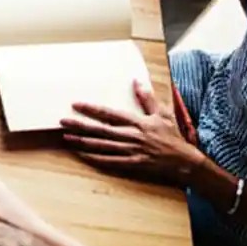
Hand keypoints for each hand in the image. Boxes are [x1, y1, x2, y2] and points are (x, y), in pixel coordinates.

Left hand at [61, 80, 205, 183]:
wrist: (184, 161)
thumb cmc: (172, 136)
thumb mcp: (162, 113)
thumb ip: (147, 98)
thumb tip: (137, 81)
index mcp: (137, 122)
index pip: (109, 113)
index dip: (92, 109)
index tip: (76, 104)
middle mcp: (131, 136)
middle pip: (101, 130)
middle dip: (80, 125)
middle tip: (62, 121)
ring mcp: (131, 151)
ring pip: (102, 145)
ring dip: (83, 141)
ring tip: (66, 137)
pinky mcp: (132, 164)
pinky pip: (110, 162)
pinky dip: (95, 159)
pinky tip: (82, 155)